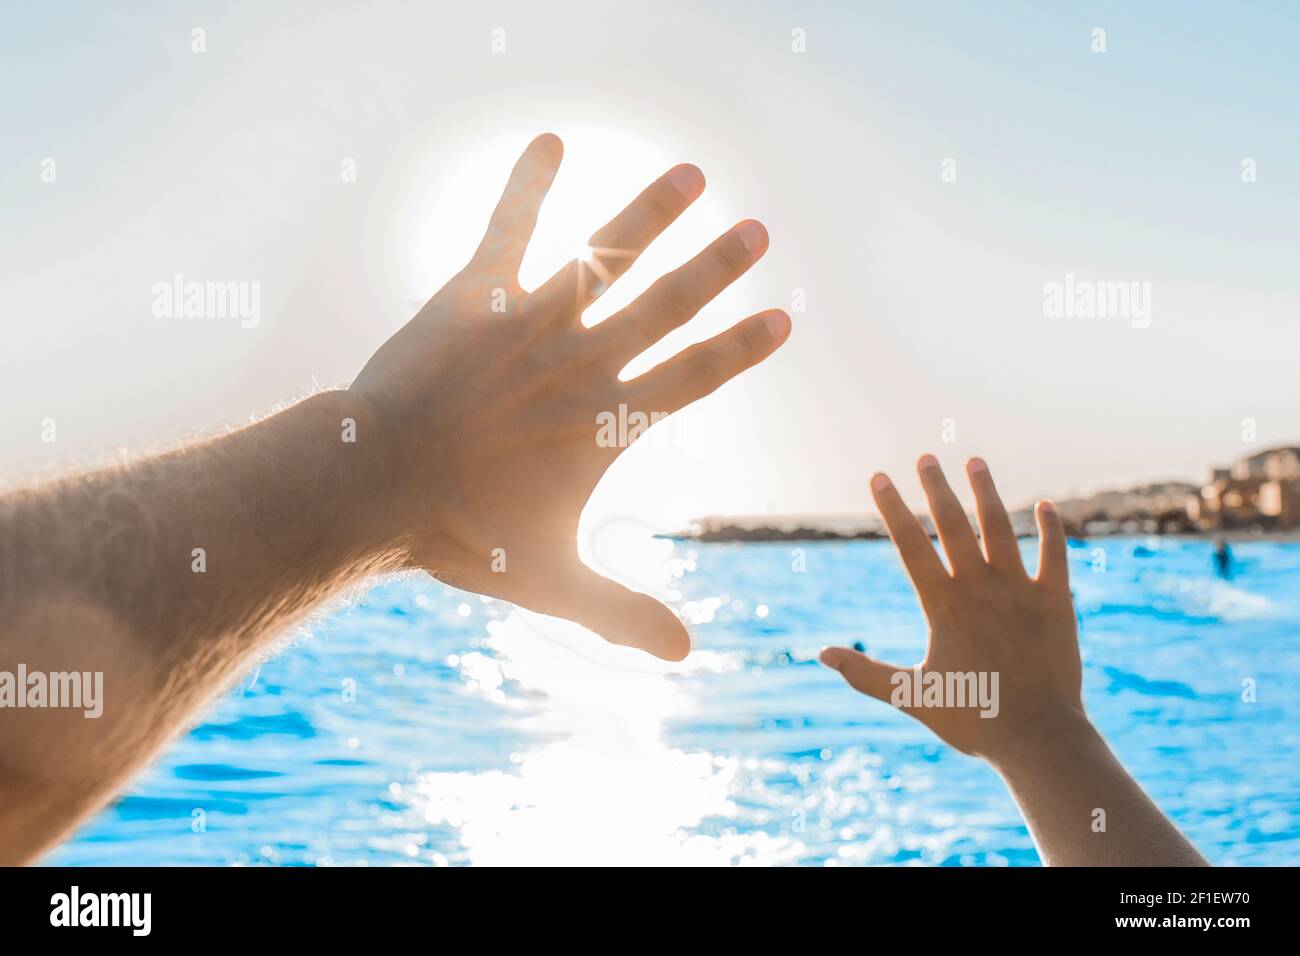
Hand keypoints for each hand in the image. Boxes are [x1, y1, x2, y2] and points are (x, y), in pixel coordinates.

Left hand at [351, 134, 789, 659]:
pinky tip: (549, 140)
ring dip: (651, 215)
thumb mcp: (554, 584)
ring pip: (605, 259)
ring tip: (693, 174)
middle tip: (758, 229)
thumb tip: (689, 655)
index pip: (694, 379)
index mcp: (606, 422)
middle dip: (715, 269)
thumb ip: (622, 611)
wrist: (373, 489)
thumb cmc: (462, 537)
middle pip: (665, 307)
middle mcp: (581, 362)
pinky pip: (507, 231)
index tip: (783, 318)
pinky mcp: (474, 297)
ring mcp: (530, 323)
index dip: (739, 350)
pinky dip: (527, 187)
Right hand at [820, 456, 1083, 758]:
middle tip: (925, 457)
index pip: (910, 544)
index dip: (892, 507)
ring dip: (986, 492)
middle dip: (935, 487)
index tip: (879, 477)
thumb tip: (822, 654)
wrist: (1037, 737)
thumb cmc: (971, 719)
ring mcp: (1019, 590)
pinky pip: (1053, 555)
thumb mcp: (910, 696)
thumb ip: (864, 674)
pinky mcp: (1055, 602)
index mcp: (942, 604)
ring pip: (1000, 528)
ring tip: (974, 461)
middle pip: (952, 524)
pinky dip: (1051, 528)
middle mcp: (979, 587)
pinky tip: (1047, 504)